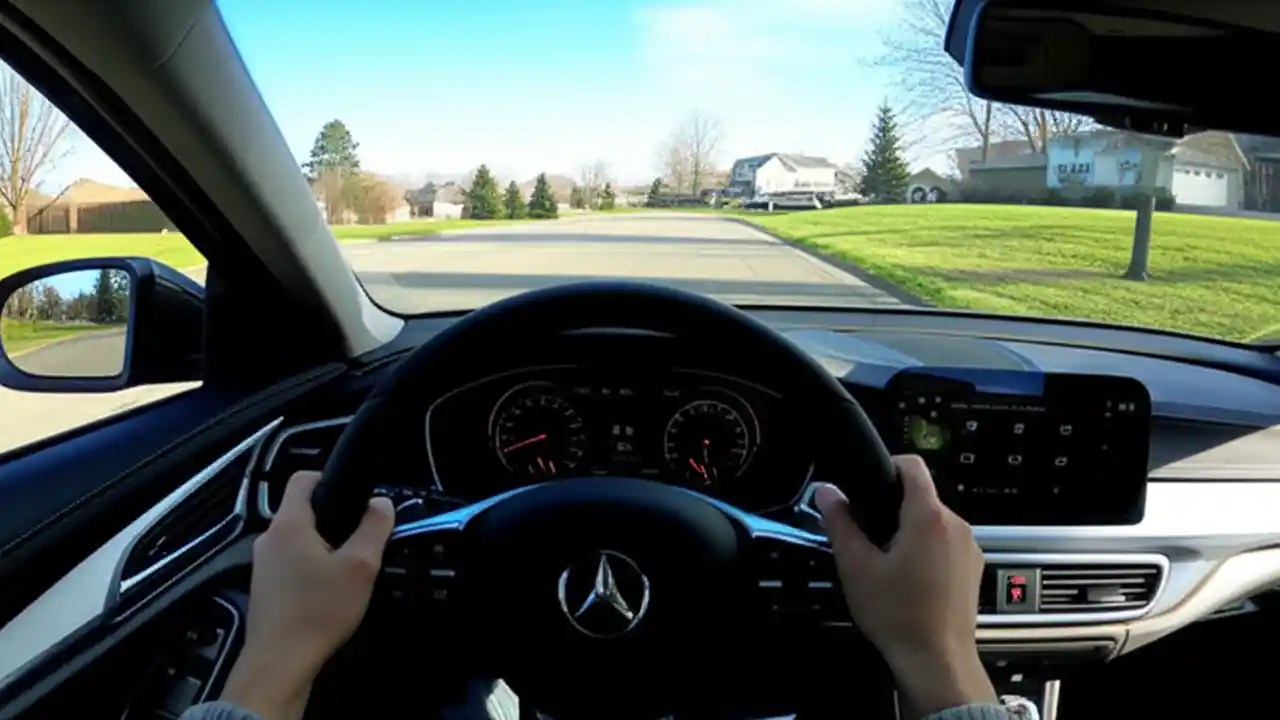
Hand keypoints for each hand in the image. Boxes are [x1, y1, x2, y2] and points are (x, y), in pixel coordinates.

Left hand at [220, 471, 394, 719]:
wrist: (280, 662)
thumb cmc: (320, 609)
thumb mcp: (360, 566)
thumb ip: (374, 527)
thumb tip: (381, 501)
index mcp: (288, 523)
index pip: (302, 478)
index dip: (329, 478)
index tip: (355, 496)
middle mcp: (268, 538)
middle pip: (301, 511)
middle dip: (332, 519)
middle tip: (361, 538)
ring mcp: (261, 565)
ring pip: (296, 540)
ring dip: (321, 546)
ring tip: (348, 567)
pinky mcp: (263, 589)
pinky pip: (290, 564)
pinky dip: (309, 568)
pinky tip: (327, 591)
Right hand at [814, 455, 996, 718]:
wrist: (937, 662)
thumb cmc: (896, 614)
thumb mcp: (857, 567)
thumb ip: (840, 522)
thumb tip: (825, 491)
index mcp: (929, 516)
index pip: (912, 466)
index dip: (887, 466)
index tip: (866, 486)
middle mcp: (957, 525)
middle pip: (922, 497)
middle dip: (893, 508)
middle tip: (866, 535)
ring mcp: (970, 548)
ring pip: (934, 522)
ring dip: (910, 531)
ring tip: (885, 562)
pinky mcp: (973, 569)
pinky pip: (946, 544)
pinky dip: (927, 551)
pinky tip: (909, 580)